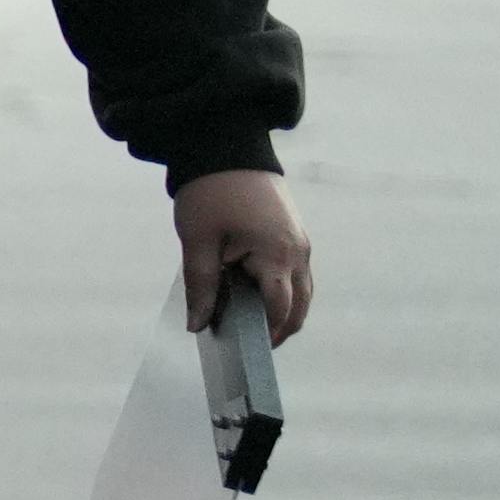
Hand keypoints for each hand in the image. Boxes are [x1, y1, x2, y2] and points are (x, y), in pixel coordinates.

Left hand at [177, 167, 314, 347]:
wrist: (227, 149)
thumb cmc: (210, 193)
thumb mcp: (198, 242)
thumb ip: (201, 287)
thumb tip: (198, 324)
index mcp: (277, 255)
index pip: (281, 310)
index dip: (266, 334)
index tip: (245, 350)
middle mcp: (298, 253)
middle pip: (299, 307)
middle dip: (278, 329)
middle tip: (246, 344)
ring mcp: (300, 244)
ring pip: (302, 293)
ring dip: (281, 311)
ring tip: (247, 323)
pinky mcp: (295, 236)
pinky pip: (295, 275)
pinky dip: (281, 291)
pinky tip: (253, 296)